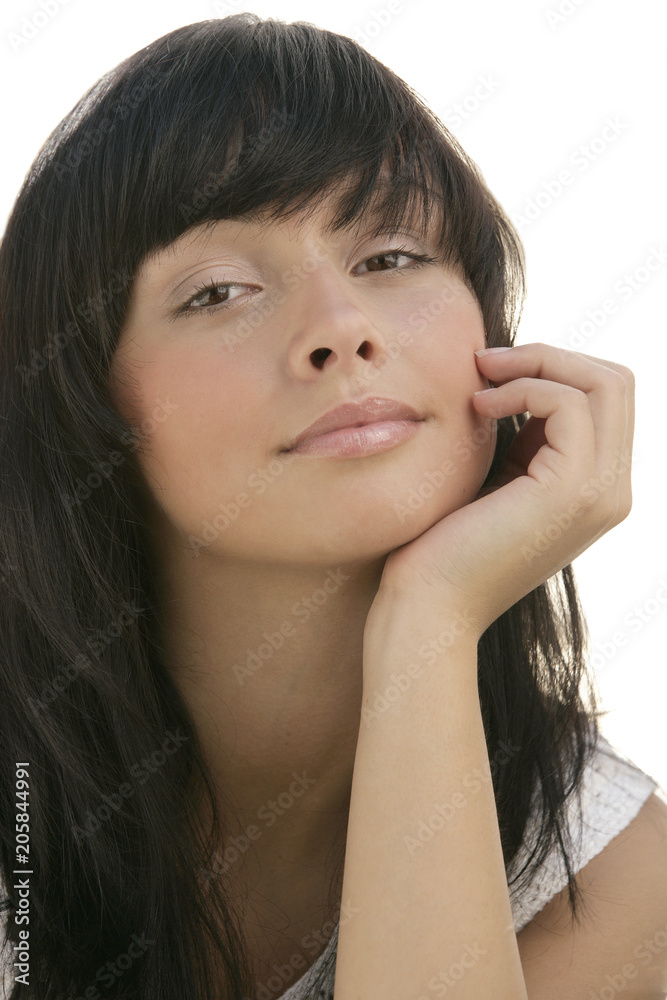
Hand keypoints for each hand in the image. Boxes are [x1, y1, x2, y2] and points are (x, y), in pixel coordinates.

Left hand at [371, 342, 634, 640]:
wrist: (429, 604)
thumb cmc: (447, 542)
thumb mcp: (500, 475)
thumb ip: (528, 435)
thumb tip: (524, 372)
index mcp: (599, 486)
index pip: (608, 396)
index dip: (555, 367)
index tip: (493, 371)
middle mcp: (614, 491)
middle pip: (616, 381)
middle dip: (551, 355)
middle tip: (486, 363)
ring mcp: (602, 493)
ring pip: (605, 383)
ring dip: (535, 364)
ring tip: (479, 380)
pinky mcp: (573, 492)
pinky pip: (568, 403)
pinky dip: (521, 388)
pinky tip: (478, 406)